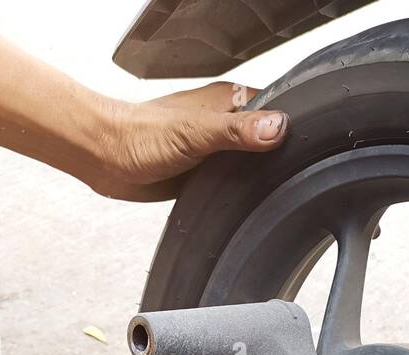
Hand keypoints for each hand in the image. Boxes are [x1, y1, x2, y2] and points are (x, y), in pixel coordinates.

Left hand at [89, 82, 288, 200]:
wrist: (106, 159)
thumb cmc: (140, 136)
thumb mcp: (196, 132)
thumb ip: (237, 131)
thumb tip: (277, 128)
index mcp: (228, 102)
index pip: (276, 108)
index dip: (290, 127)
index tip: (302, 146)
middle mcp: (224, 124)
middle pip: (268, 140)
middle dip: (276, 156)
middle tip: (286, 175)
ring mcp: (216, 149)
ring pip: (252, 163)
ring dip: (257, 176)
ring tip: (268, 189)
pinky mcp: (205, 173)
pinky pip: (233, 182)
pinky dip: (238, 191)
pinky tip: (243, 198)